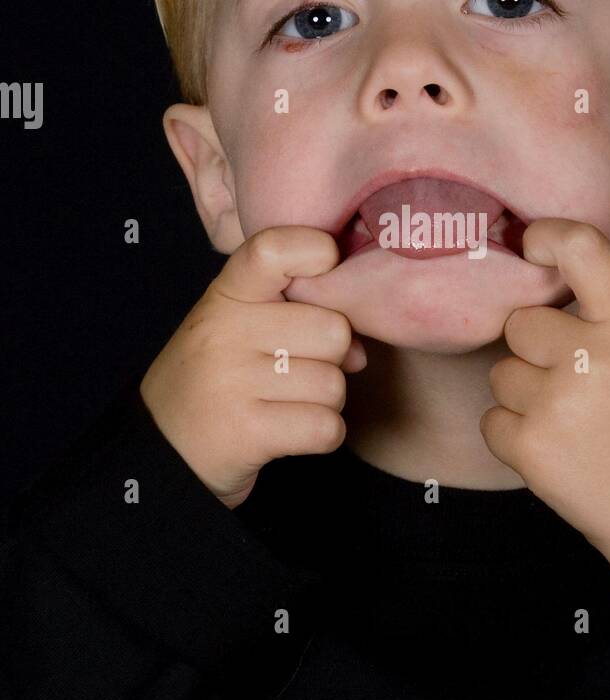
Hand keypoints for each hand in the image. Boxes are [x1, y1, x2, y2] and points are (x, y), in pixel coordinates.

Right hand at [139, 226, 366, 509]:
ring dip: (325, 403)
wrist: (162, 450)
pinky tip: (292, 431)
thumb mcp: (239, 327)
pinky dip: (322, 435)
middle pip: (332, 330)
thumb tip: (357, 351)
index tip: (323, 271)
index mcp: (226, 295)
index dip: (315, 253)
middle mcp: (224, 331)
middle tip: (296, 372)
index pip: (274, 249)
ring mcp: (231, 382)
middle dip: (331, 360)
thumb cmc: (218, 380)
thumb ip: (297, 315)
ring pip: (334, 384)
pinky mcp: (246, 432)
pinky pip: (326, 426)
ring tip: (287, 403)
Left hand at [479, 219, 609, 605]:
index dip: (551, 236)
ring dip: (524, 395)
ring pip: (502, 374)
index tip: (533, 243)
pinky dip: (514, 436)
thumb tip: (558, 287)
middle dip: (535, 350)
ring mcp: (555, 403)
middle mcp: (589, 358)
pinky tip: (555, 450)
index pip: (586, 251)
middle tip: (569, 381)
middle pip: (521, 324)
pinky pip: (492, 420)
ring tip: (570, 423)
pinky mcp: (530, 447)